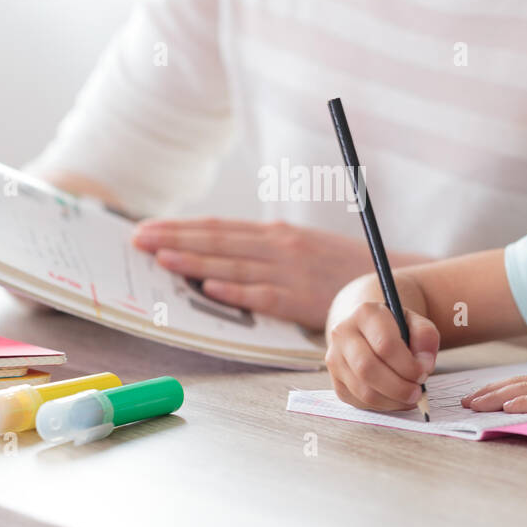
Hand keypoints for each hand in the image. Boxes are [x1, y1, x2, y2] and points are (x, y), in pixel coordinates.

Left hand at [131, 217, 408, 329]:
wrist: (388, 280)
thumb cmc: (340, 268)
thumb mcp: (302, 248)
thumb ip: (266, 250)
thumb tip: (223, 256)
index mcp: (276, 234)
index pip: (220, 228)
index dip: (182, 227)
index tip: (148, 228)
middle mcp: (279, 246)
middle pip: (218, 241)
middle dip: (175, 238)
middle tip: (137, 239)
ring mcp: (289, 271)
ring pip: (233, 265)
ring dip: (195, 260)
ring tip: (161, 258)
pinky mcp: (301, 298)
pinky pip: (263, 295)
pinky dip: (235, 291)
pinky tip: (210, 287)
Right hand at [325, 302, 440, 412]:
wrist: (366, 331)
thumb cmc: (394, 329)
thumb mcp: (414, 322)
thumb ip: (425, 336)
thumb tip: (424, 364)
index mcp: (365, 314)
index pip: (385, 345)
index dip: (408, 365)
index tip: (423, 373)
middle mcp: (343, 334)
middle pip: (368, 369)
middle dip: (398, 387)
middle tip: (417, 392)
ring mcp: (335, 359)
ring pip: (363, 390)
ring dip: (392, 400)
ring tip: (410, 397)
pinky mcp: (336, 381)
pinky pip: (359, 401)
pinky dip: (382, 406)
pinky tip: (396, 398)